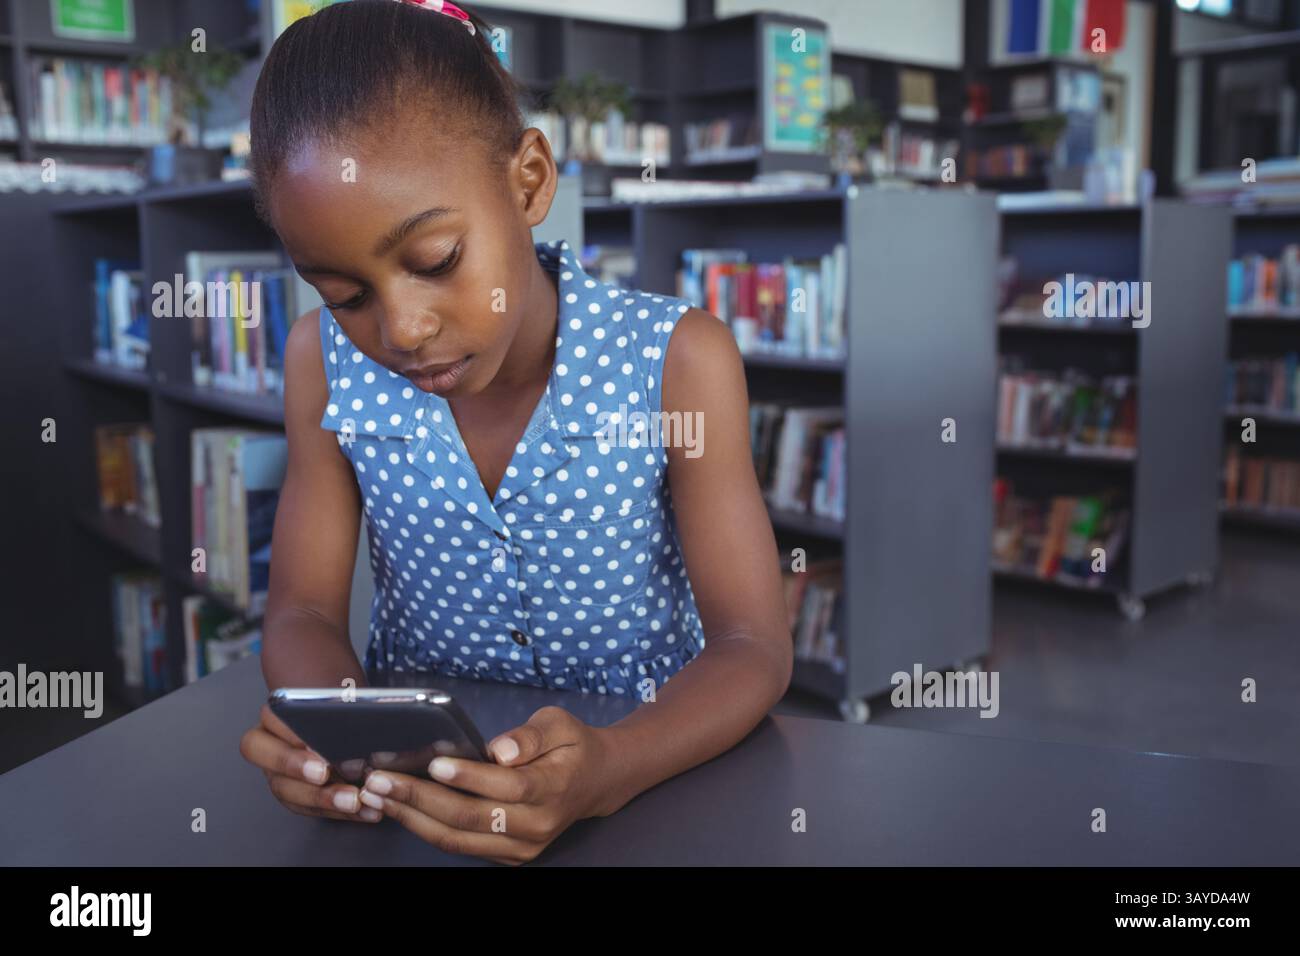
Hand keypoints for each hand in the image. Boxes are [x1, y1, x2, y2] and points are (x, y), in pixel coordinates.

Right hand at [239, 703, 381, 822]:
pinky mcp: (295, 798)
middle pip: (270, 758)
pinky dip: (338, 812)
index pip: (272, 718)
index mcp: (277, 715)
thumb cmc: (340, 713)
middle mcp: (271, 746)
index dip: (290, 732)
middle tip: (323, 773)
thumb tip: (358, 710)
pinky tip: (362, 810)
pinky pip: (310, 809)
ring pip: (288, 790)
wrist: (343, 731)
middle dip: (295, 767)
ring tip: (353, 799)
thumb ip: (342, 706)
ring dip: (322, 797)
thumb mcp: (341, 703)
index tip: (313, 741)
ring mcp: (279, 775)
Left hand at [359, 706, 619, 864]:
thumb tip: (501, 750)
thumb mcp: (559, 723)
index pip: (505, 787)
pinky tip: (400, 808)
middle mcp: (537, 825)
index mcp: (552, 787)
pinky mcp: (508, 856)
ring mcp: (521, 846)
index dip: (468, 777)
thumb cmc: (571, 745)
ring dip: (412, 819)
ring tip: (378, 796)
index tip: (434, 763)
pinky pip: (460, 845)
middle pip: (471, 818)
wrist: (595, 782)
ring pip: (459, 839)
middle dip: (419, 799)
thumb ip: (531, 735)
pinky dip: (426, 829)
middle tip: (380, 780)